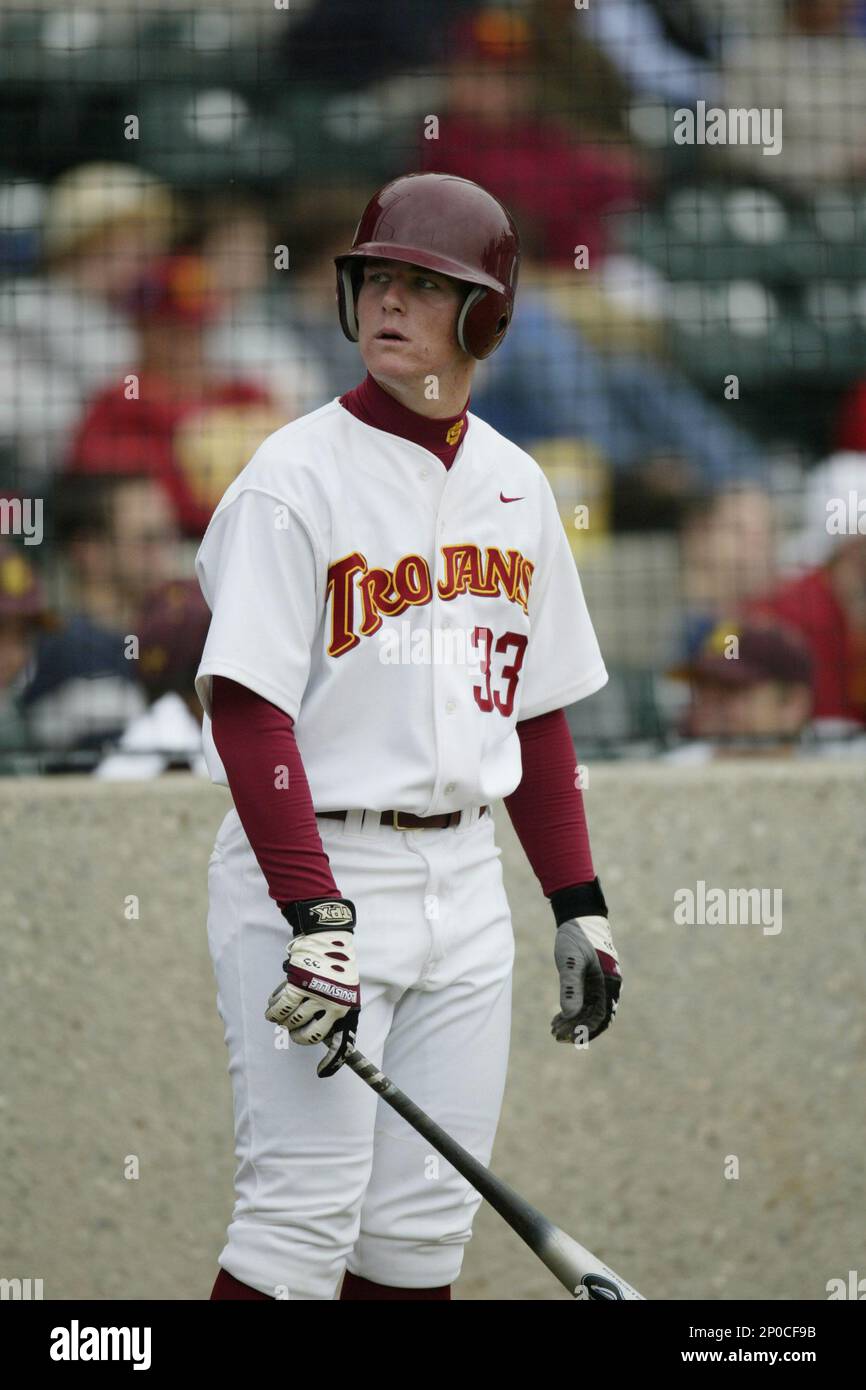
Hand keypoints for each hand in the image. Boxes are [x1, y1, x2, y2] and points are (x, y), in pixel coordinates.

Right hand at [265, 897, 360, 1077]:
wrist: (329, 938)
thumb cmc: (337, 965)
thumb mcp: (345, 990)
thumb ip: (335, 1011)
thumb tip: (325, 1033)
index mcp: (346, 1009)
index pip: (342, 1044)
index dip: (331, 1063)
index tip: (321, 1073)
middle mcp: (333, 1007)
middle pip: (310, 1037)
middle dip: (297, 1035)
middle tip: (291, 1028)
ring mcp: (315, 996)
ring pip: (292, 1022)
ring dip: (282, 1020)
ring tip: (279, 1014)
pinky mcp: (298, 985)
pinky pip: (281, 1007)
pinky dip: (273, 1010)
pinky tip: (271, 1008)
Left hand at [551, 915, 620, 1045]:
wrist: (579, 916)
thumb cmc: (576, 937)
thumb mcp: (571, 961)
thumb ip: (571, 987)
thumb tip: (570, 1014)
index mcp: (609, 983)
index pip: (600, 1016)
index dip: (585, 1030)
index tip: (567, 1037)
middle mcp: (608, 986)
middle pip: (594, 1016)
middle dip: (576, 1028)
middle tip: (555, 1035)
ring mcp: (600, 983)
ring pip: (588, 1010)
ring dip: (572, 1021)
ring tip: (553, 1029)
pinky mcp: (591, 980)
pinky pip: (584, 1001)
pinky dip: (571, 1011)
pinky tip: (557, 1017)